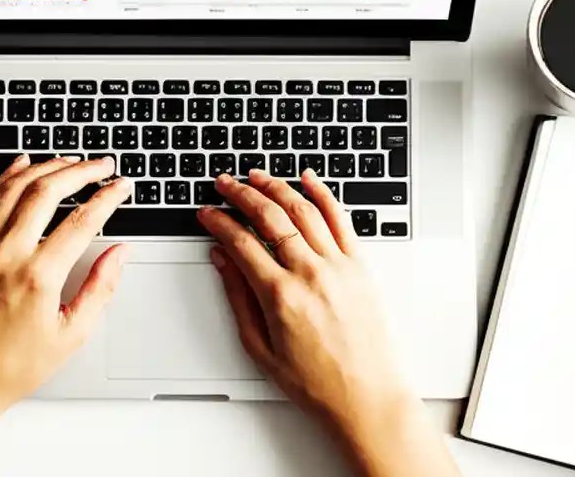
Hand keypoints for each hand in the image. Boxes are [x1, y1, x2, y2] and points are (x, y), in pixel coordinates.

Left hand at [0, 155, 130, 475]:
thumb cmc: (9, 366)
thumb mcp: (70, 336)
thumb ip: (99, 289)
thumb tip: (119, 254)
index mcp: (38, 277)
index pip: (82, 221)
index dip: (107, 198)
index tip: (121, 187)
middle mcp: (7, 254)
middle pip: (48, 191)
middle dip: (80, 170)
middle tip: (101, 165)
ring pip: (15, 188)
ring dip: (46, 167)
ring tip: (69, 161)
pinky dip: (6, 178)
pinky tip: (21, 166)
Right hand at [200, 169, 458, 476]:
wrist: (367, 398)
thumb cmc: (317, 382)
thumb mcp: (260, 348)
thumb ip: (238, 298)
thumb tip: (222, 261)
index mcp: (280, 296)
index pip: (241, 242)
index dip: (219, 221)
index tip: (207, 214)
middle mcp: (311, 274)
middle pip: (270, 216)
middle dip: (241, 194)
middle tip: (225, 184)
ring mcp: (339, 266)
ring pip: (303, 209)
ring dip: (277, 186)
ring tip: (257, 177)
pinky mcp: (361, 266)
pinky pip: (340, 218)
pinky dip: (323, 193)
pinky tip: (308, 179)